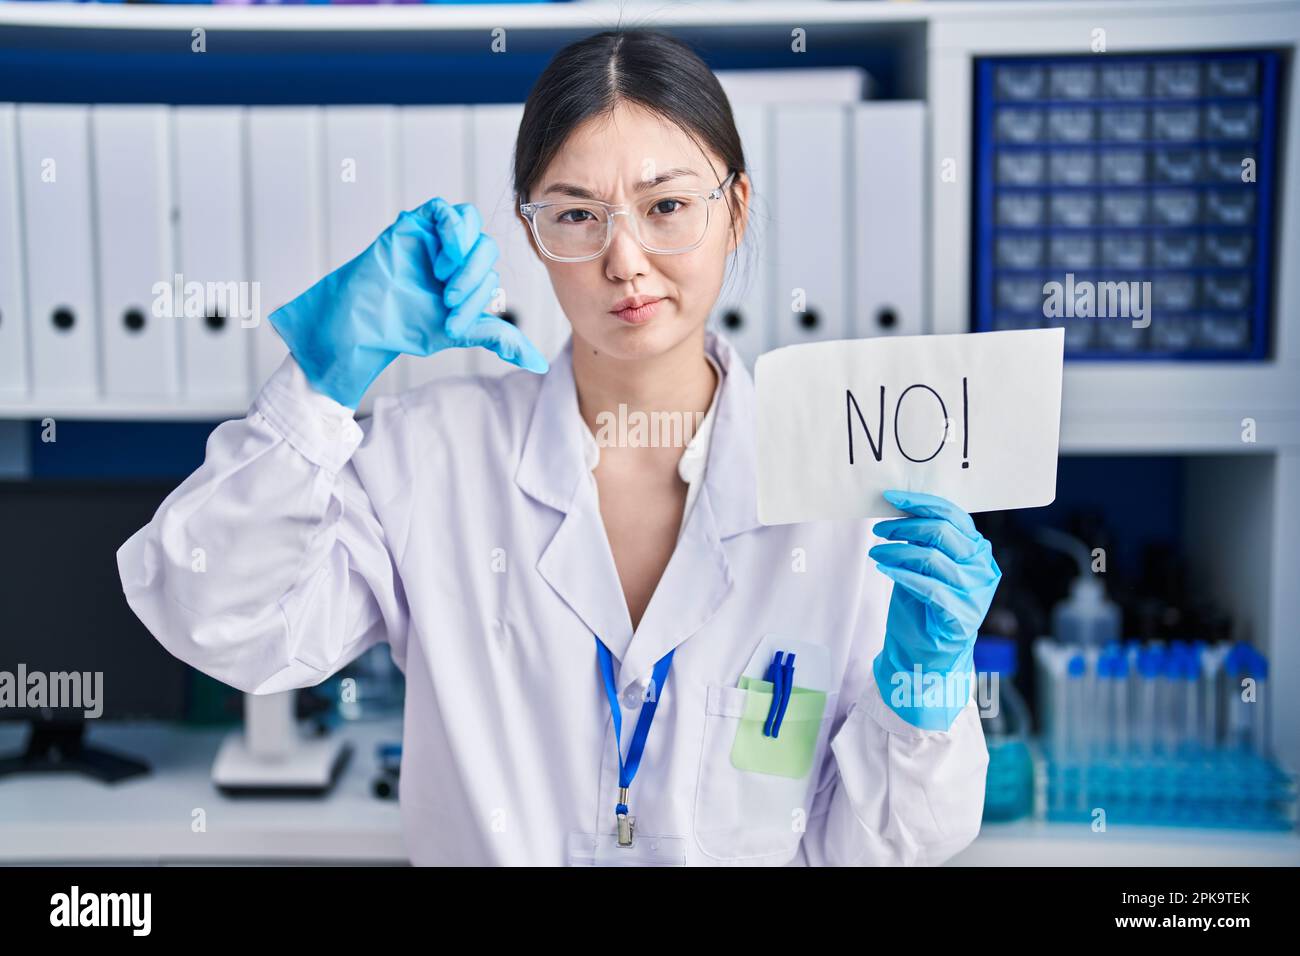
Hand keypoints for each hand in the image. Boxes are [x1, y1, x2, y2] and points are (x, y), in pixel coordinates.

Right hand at [269, 196, 548, 408]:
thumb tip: (540, 364)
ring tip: (443, 277)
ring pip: (473, 226)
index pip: (490, 275)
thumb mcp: (462, 332)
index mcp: (467, 279)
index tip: (452, 320)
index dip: (477, 299)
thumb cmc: (408, 325)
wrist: (368, 321)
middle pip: (486, 249)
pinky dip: (453, 231)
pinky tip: (443, 258)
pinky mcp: (417, 223)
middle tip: (447, 299)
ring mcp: (437, 238)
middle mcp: (455, 256)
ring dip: (466, 255)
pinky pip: (447, 211)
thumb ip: (502, 339)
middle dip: (473, 280)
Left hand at [868, 489, 1001, 730]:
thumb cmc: (925, 603)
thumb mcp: (926, 563)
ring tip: (876, 551)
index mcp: (977, 550)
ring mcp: (975, 593)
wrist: (927, 652)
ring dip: (897, 550)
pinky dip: (902, 574)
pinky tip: (884, 568)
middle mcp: (982, 568)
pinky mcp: (962, 616)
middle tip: (879, 529)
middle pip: (942, 532)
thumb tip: (898, 507)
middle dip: (905, 526)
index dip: (920, 502)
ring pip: (931, 557)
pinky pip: (929, 587)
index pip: (953, 515)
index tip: (890, 497)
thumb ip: (923, 539)